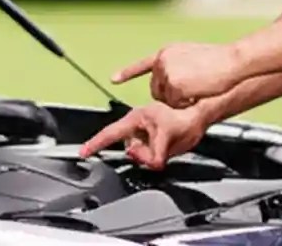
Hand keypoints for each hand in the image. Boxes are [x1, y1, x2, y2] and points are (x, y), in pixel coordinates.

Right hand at [77, 102, 209, 168]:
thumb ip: (154, 153)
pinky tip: (168, 149)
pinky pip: (150, 156)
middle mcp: (138, 126)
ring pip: (141, 155)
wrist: (199, 117)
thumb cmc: (185, 118)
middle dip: (141, 156)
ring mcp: (145, 133)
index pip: (110, 133)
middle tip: (159, 153)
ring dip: (152, 156)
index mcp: (136, 119)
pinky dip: (157, 157)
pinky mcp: (154, 141)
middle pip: (129, 150)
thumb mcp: (168, 136)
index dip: (95, 144)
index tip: (82, 152)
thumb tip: (147, 163)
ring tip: (168, 146)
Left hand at [113, 42, 244, 107]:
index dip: (128, 73)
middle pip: (156, 90)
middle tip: (191, 89)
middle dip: (169, 95)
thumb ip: (178, 66)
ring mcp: (166, 73)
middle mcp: (162, 61)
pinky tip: (197, 93)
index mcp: (167, 52)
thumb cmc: (221, 62)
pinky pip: (174, 105)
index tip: (114, 79)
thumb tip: (172, 80)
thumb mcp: (193, 56)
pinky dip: (185, 104)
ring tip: (197, 88)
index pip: (143, 64)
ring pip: (165, 100)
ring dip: (178, 101)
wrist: (232, 62)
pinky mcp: (172, 86)